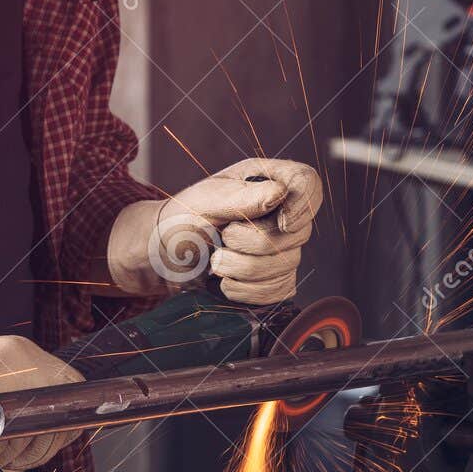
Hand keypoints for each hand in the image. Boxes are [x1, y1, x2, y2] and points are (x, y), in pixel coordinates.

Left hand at [106, 158, 322, 303]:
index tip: (281, 223)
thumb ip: (240, 196)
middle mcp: (279, 212)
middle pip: (297, 232)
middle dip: (252, 243)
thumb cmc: (181, 219)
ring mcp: (281, 247)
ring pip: (286, 266)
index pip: (308, 183)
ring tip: (215, 260)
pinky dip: (247, 291)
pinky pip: (278, 290)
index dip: (304, 204)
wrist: (164, 257)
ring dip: (242, 269)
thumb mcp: (204, 201)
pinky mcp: (274, 279)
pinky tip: (226, 281)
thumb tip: (279, 192)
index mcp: (266, 181)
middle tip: (222, 238)